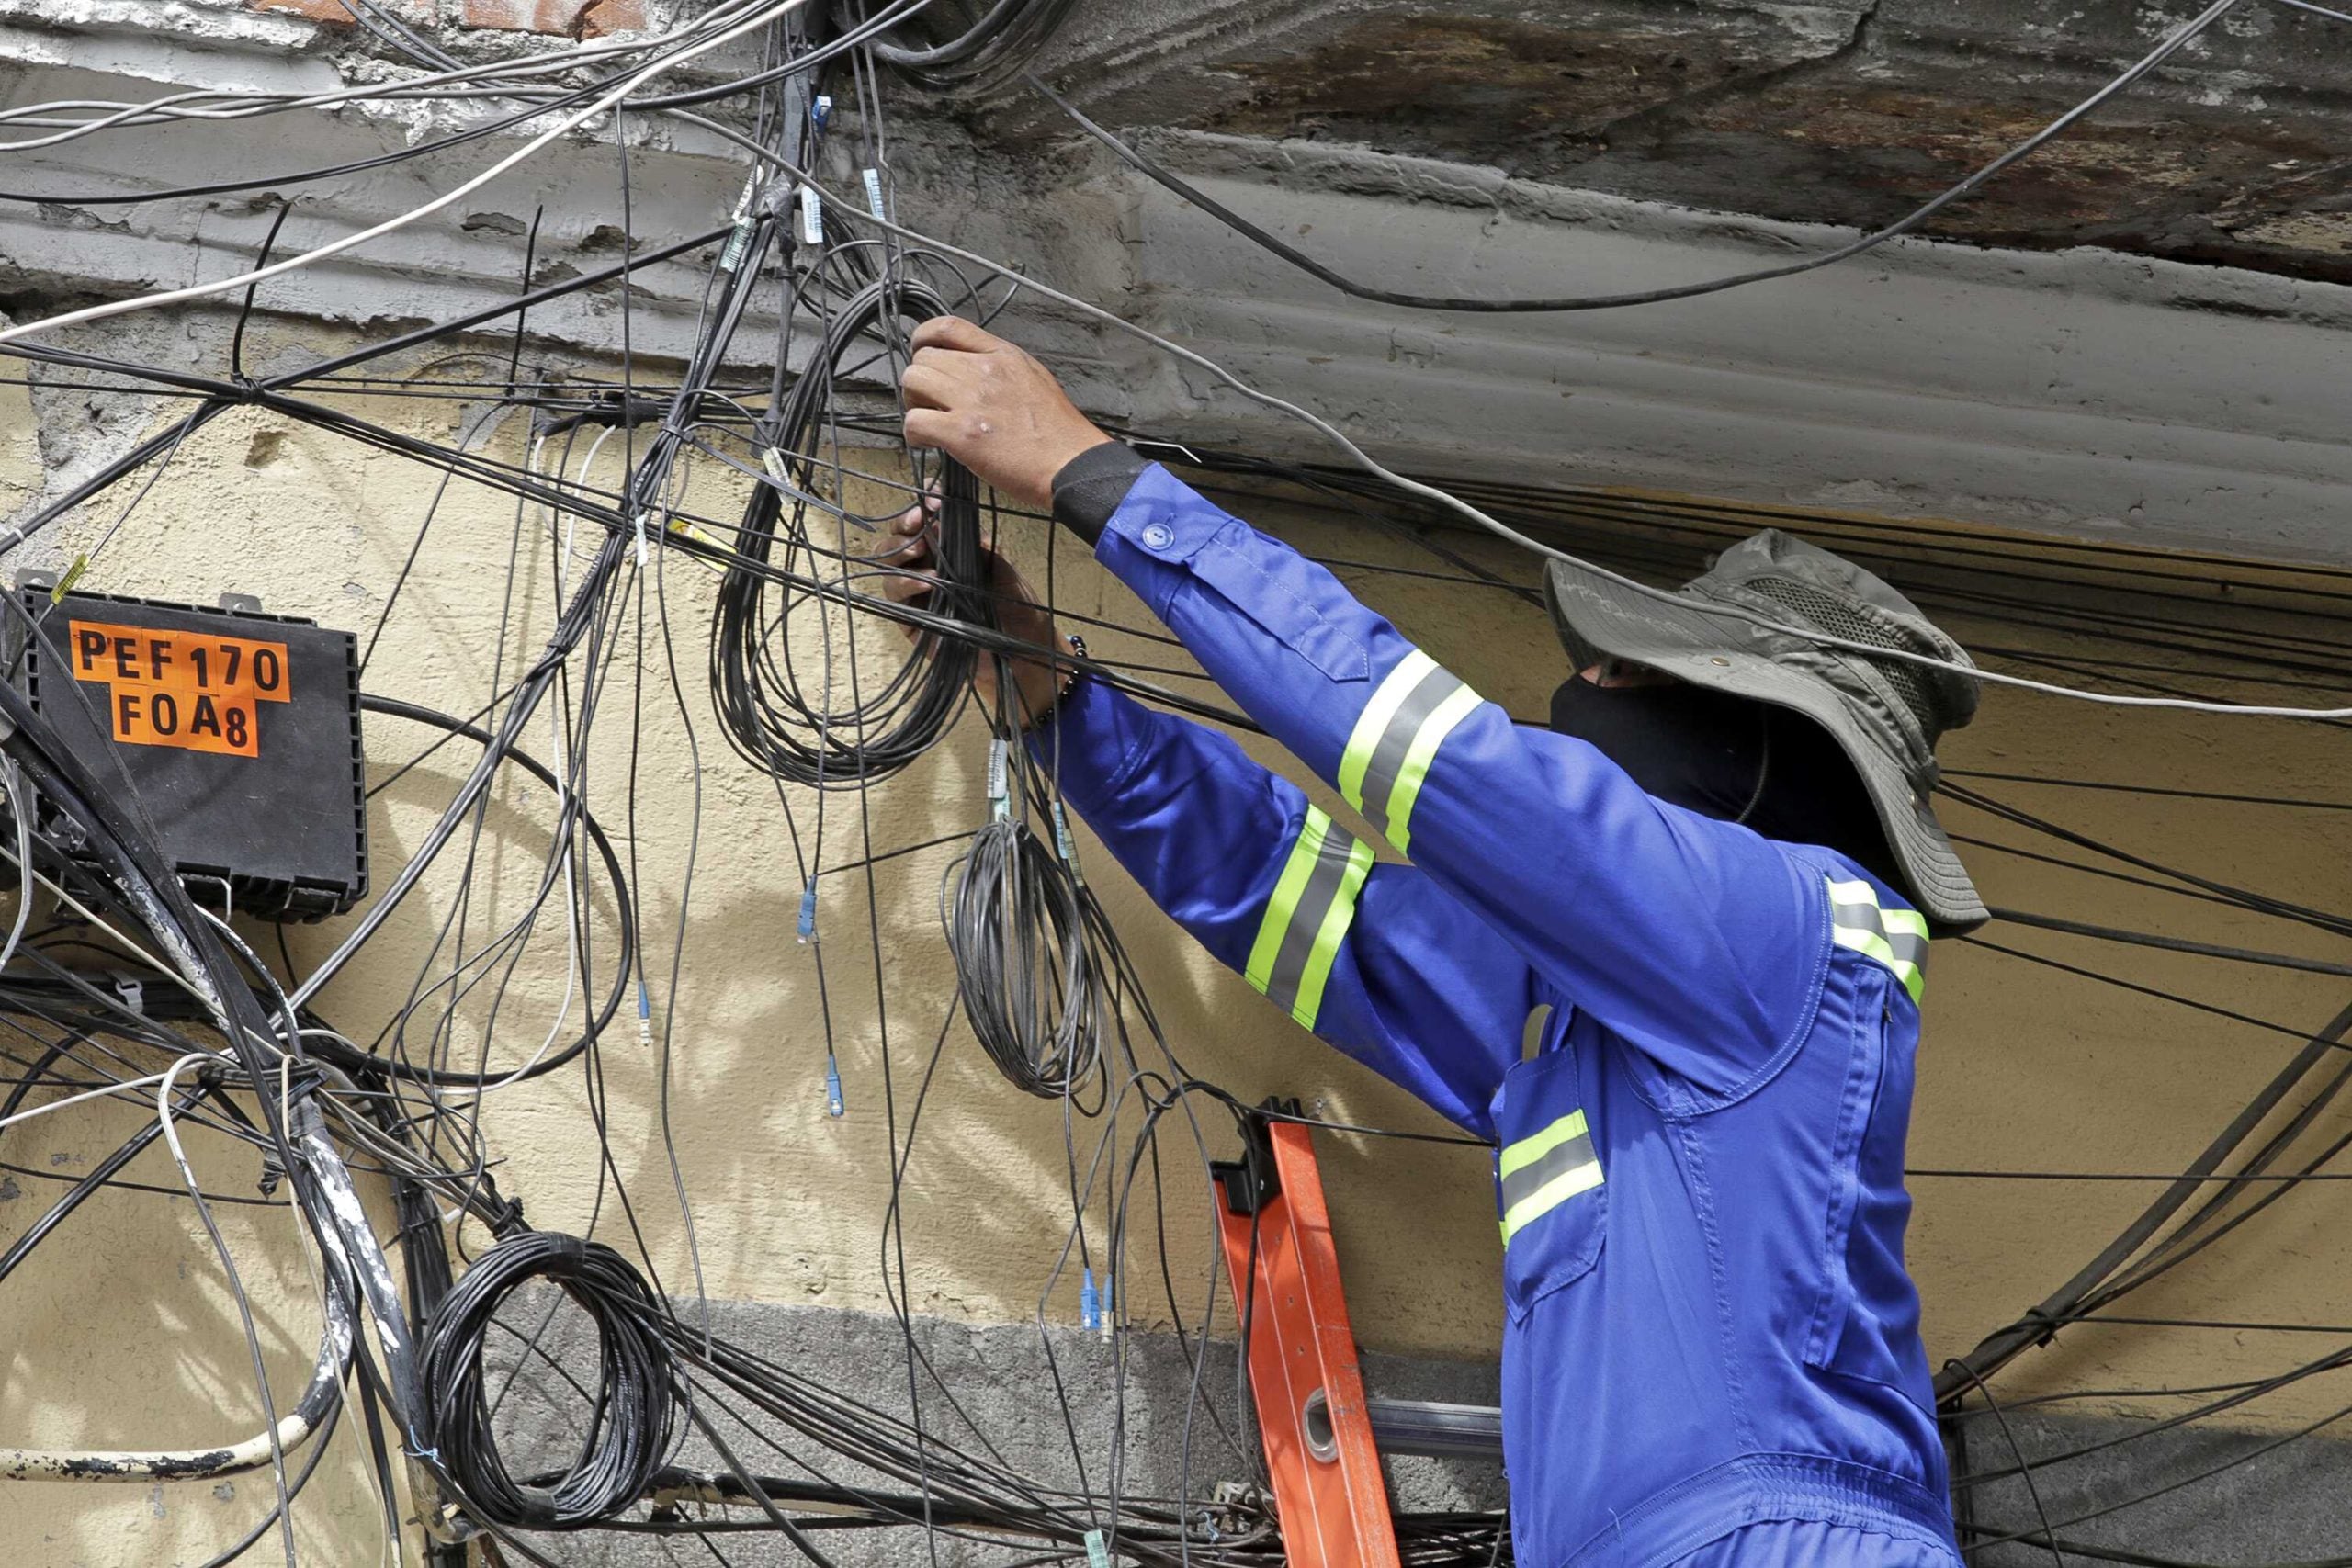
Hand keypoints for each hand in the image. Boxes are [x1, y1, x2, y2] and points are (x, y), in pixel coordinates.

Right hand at [876, 495, 1067, 726]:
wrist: (1021, 648)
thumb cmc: (1014, 604)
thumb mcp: (998, 565)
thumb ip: (971, 542)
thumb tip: (942, 519)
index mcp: (947, 547)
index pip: (924, 520)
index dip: (922, 506)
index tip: (934, 499)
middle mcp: (926, 564)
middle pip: (898, 536)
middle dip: (905, 524)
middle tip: (920, 520)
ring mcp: (914, 590)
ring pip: (887, 562)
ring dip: (900, 550)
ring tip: (920, 549)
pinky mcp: (908, 617)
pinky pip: (893, 594)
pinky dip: (904, 582)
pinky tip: (926, 579)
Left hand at [899, 316, 1112, 510]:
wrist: (1071, 464)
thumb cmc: (1057, 431)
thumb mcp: (1033, 377)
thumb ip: (999, 366)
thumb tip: (968, 369)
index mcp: (1003, 355)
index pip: (947, 326)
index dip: (923, 339)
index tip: (922, 354)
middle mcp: (984, 371)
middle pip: (924, 358)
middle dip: (920, 382)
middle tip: (931, 404)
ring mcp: (972, 401)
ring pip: (913, 383)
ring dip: (913, 404)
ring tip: (930, 422)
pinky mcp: (962, 434)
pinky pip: (914, 422)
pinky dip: (914, 434)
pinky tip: (928, 443)